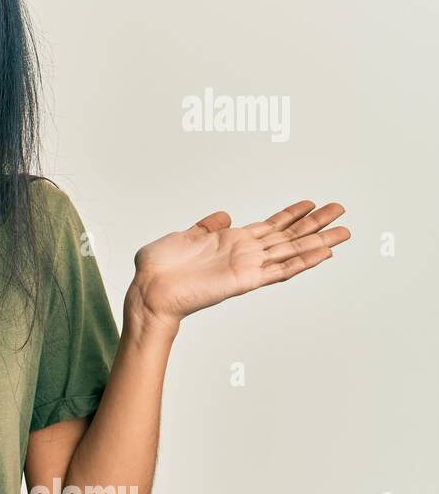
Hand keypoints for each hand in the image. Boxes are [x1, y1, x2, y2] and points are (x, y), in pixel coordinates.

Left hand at [129, 199, 350, 326]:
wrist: (148, 290)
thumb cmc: (159, 269)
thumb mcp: (184, 237)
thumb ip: (206, 227)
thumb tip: (224, 215)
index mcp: (231, 242)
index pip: (269, 226)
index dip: (290, 214)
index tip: (311, 203)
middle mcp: (244, 254)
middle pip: (288, 236)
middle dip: (315, 224)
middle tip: (340, 210)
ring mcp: (248, 267)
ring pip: (292, 252)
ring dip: (319, 242)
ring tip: (344, 232)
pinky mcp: (246, 280)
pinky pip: (280, 271)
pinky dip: (303, 262)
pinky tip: (323, 253)